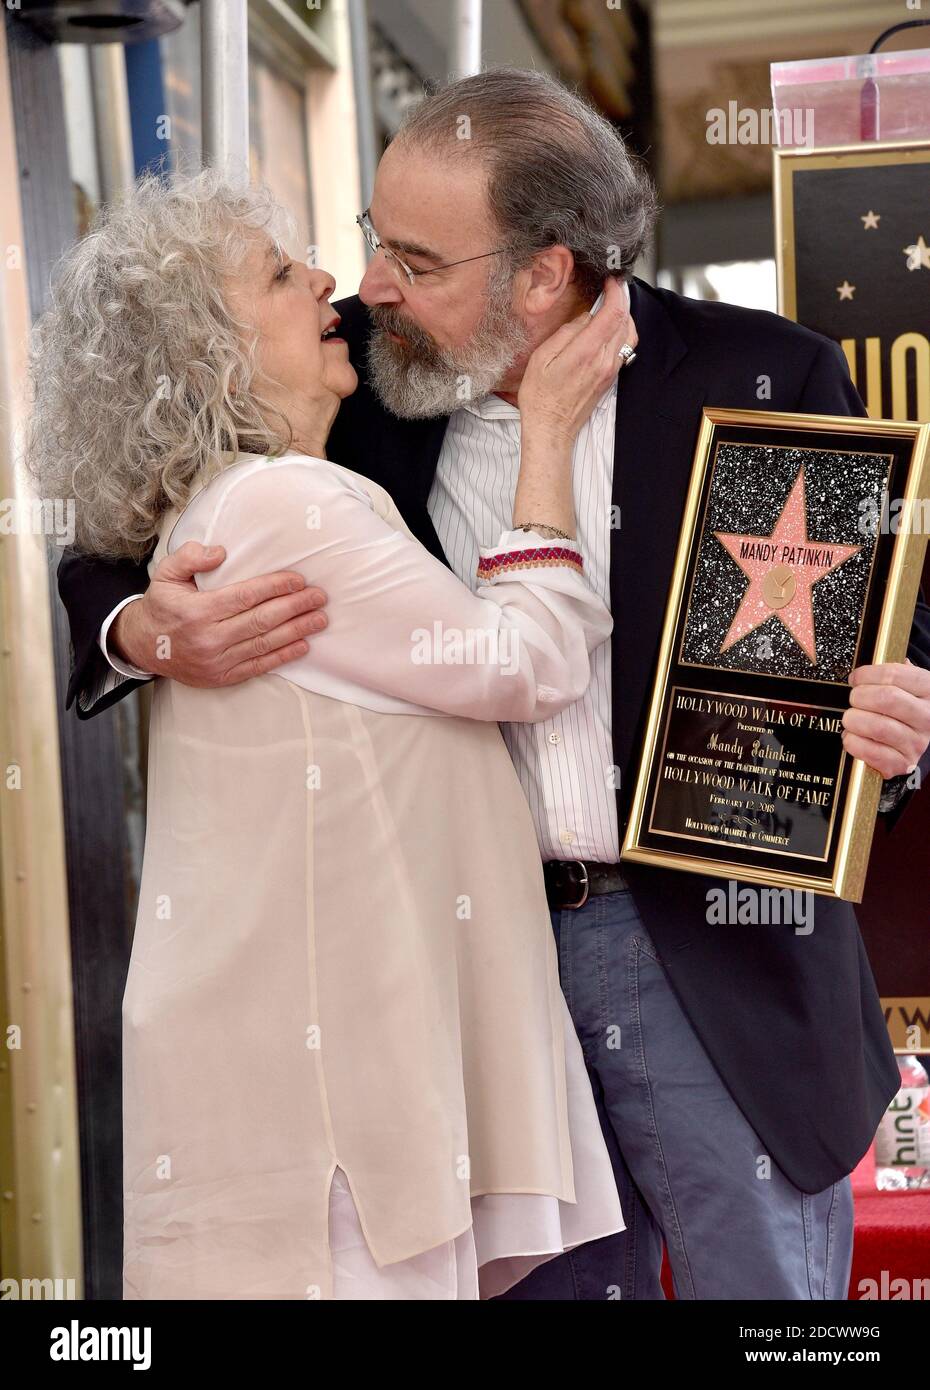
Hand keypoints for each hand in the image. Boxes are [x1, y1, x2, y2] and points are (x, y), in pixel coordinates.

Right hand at [111, 541, 327, 685]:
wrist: (143, 647)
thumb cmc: (162, 606)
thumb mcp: (166, 574)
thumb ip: (190, 557)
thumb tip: (220, 553)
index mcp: (197, 611)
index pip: (245, 597)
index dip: (275, 587)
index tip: (298, 580)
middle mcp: (209, 638)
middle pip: (261, 620)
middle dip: (294, 608)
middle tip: (319, 598)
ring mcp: (217, 661)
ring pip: (264, 644)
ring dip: (297, 631)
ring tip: (319, 619)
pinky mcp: (222, 677)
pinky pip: (259, 667)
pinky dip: (283, 656)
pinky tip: (303, 645)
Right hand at [517, 276, 636, 444]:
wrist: (551, 428)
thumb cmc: (540, 396)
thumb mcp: (542, 358)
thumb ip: (566, 333)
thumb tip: (584, 318)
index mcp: (586, 352)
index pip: (613, 313)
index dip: (615, 292)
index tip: (610, 281)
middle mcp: (604, 361)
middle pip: (625, 320)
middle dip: (620, 299)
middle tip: (610, 288)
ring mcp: (610, 370)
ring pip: (629, 334)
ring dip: (623, 316)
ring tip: (609, 307)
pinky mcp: (610, 378)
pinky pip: (624, 348)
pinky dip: (621, 332)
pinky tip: (608, 329)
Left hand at [842, 659, 929, 778]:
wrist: (919, 742)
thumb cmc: (907, 710)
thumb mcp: (910, 686)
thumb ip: (894, 674)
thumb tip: (869, 670)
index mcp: (929, 690)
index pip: (894, 675)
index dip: (867, 674)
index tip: (856, 678)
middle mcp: (927, 716)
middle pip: (886, 698)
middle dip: (860, 696)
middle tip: (854, 699)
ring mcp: (916, 742)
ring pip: (876, 727)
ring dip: (854, 720)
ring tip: (851, 718)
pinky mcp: (902, 763)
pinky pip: (870, 752)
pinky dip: (853, 742)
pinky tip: (853, 736)